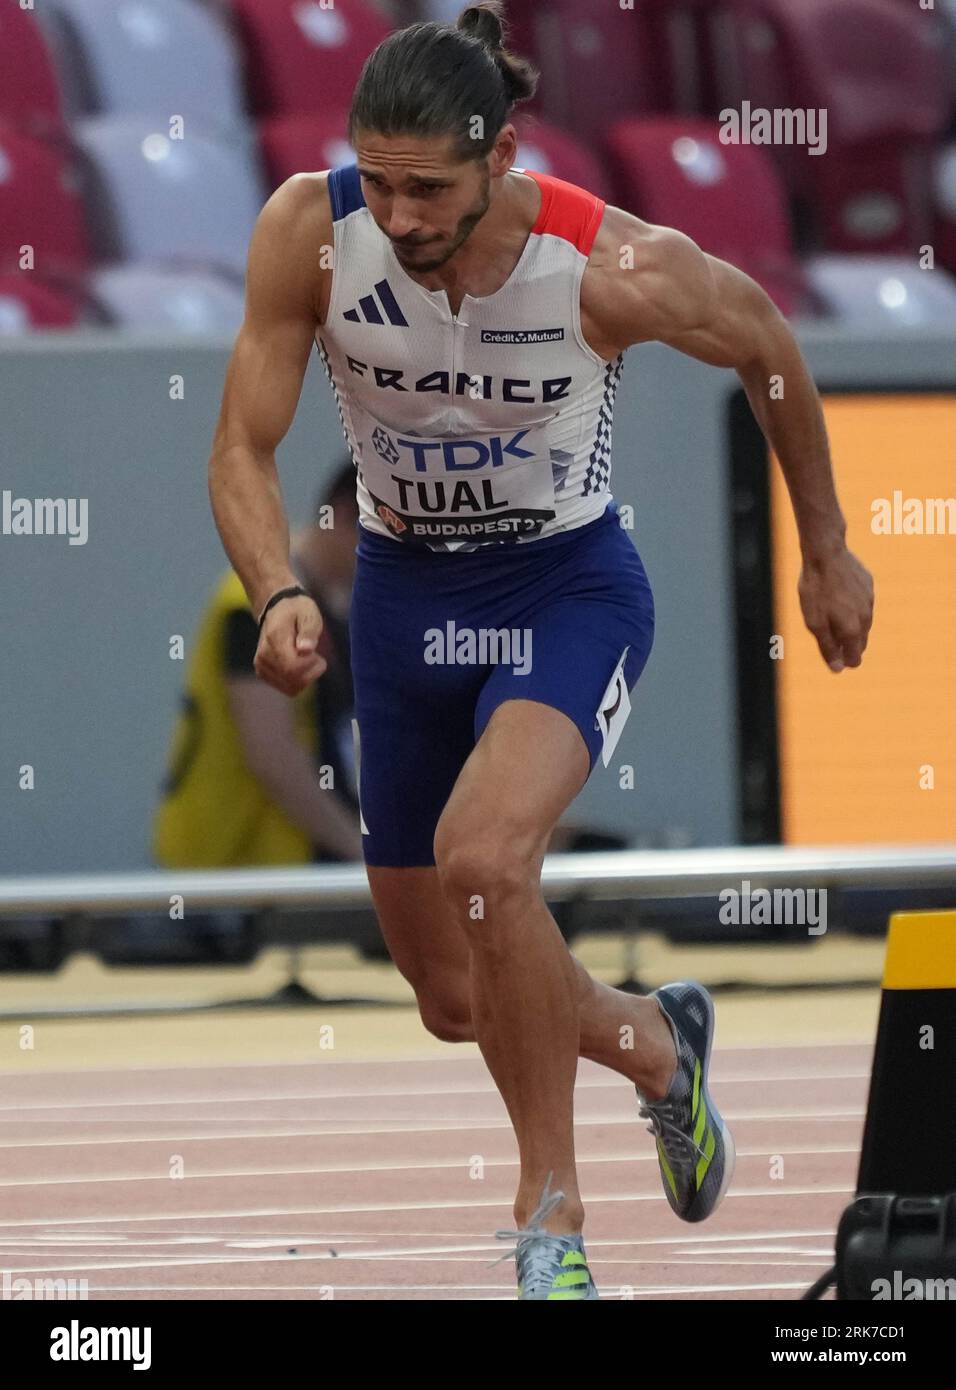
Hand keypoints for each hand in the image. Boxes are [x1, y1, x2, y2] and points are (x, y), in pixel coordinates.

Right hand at [254, 594, 326, 695]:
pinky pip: (286, 688)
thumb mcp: (309, 614)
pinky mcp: (262, 673)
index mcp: (274, 638)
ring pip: (291, 688)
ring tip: (306, 659)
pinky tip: (299, 666)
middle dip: (311, 673)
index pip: (293, 667)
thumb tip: (305, 650)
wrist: (277, 610)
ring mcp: (261, 666)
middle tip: (315, 657)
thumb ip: (308, 631)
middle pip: (293, 680)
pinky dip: (297, 681)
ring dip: (305, 677)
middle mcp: (263, 655)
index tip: (318, 655)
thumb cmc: (297, 611)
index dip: (311, 666)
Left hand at [798, 545, 873, 672]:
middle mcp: (866, 618)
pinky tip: (839, 595)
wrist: (826, 553)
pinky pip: (862, 602)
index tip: (831, 655)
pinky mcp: (868, 585)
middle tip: (828, 634)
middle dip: (846, 645)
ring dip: (850, 624)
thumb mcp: (814, 622)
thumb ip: (827, 647)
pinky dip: (852, 604)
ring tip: (831, 613)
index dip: (844, 661)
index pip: (855, 658)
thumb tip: (838, 669)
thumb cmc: (815, 589)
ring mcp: (869, 600)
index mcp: (852, 630)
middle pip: (860, 642)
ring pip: (863, 622)